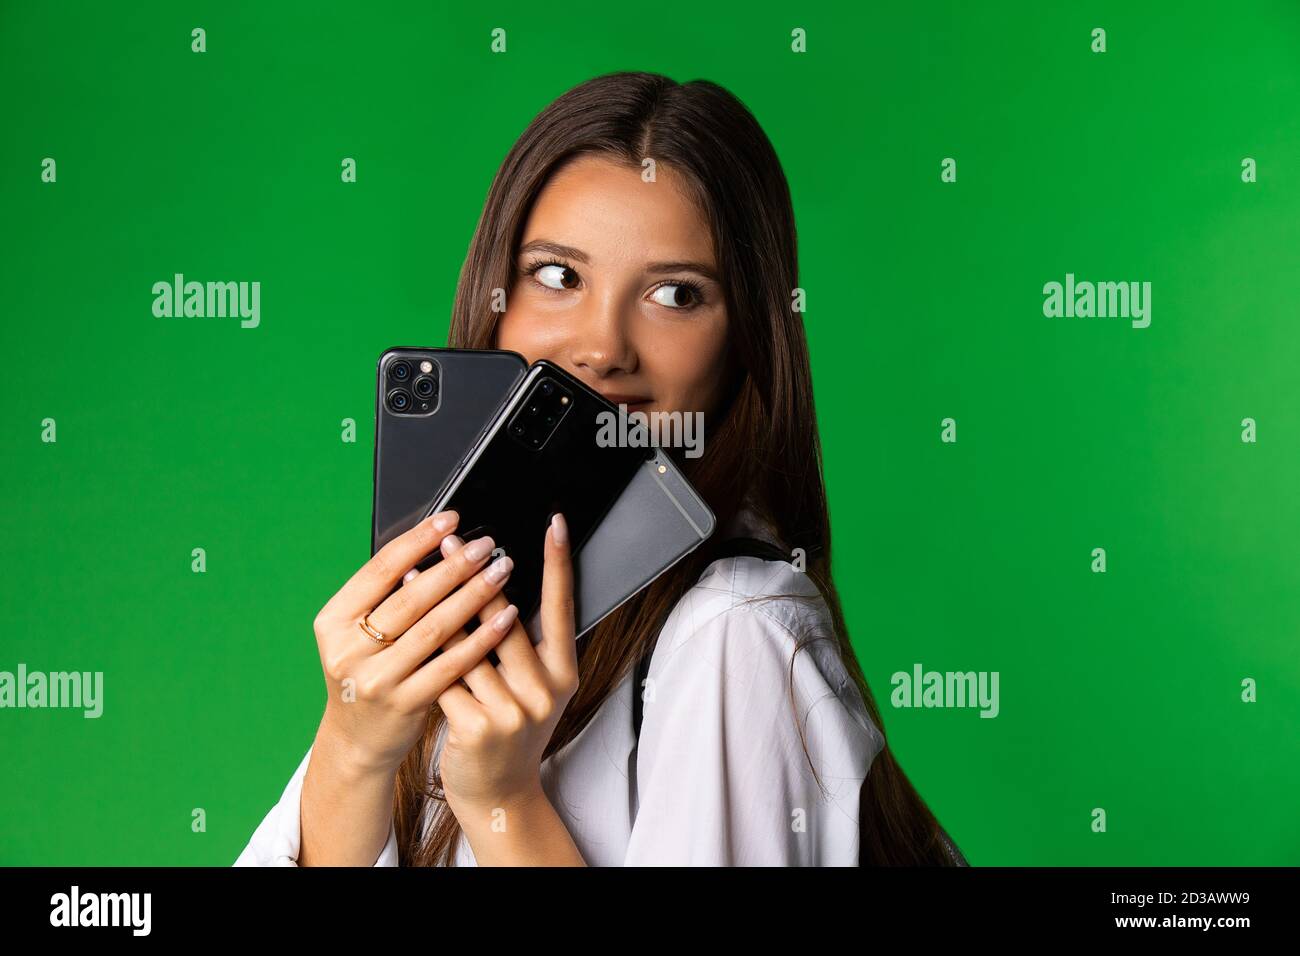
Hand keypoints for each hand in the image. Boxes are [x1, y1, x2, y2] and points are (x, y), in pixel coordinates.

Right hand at [311, 510, 520, 774]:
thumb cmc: (370, 673)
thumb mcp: (359, 634)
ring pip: (434, 628)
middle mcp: (347, 649)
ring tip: (501, 571)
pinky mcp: (403, 703)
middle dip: (455, 566)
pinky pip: (450, 664)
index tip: (450, 519)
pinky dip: (481, 639)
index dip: (417, 540)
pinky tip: (506, 618)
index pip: (380, 569)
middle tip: (487, 545)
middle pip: (410, 596)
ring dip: (474, 596)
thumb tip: (436, 544)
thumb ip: (387, 597)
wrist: (358, 740)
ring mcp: (375, 679)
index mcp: (334, 621)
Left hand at [432, 513, 579, 818]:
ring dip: (437, 607)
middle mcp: (544, 690)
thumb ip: (521, 644)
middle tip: (456, 540)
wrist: (500, 793)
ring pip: (467, 646)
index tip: (555, 523)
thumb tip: (493, 582)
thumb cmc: (509, 727)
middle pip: (506, 619)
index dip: (560, 563)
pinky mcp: (477, 729)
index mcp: (562, 672)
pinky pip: (444, 678)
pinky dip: (423, 652)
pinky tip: (404, 630)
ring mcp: (512, 712)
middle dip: (475, 575)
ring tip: (416, 575)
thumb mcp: (531, 686)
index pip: (562, 606)